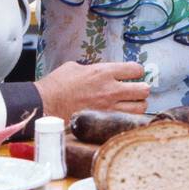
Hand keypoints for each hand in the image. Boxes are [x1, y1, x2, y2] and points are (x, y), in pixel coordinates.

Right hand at [35, 60, 149, 119]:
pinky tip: (124, 116)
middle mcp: (111, 90)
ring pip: (140, 108)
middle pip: (143, 89)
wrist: (45, 104)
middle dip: (142, 89)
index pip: (135, 69)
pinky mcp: (104, 122)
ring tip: (132, 104)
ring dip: (138, 105)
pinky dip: (129, 118)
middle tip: (137, 90)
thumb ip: (94, 69)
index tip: (134, 74)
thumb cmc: (57, 85)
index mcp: (104, 72)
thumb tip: (101, 72)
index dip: (137, 71)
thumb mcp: (75, 67)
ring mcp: (109, 108)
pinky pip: (127, 121)